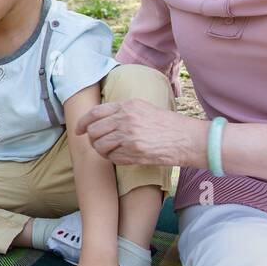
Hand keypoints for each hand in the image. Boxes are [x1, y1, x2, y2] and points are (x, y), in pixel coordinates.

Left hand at [75, 99, 208, 167]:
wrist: (188, 138)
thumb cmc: (168, 125)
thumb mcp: (144, 109)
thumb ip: (122, 112)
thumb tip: (99, 120)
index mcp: (127, 106)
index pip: (95, 113)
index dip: (82, 123)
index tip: (78, 130)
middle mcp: (125, 119)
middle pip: (94, 131)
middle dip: (93, 140)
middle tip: (100, 144)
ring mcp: (129, 135)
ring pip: (100, 146)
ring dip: (103, 151)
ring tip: (113, 151)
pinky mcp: (134, 151)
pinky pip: (112, 158)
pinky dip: (114, 159)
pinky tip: (124, 156)